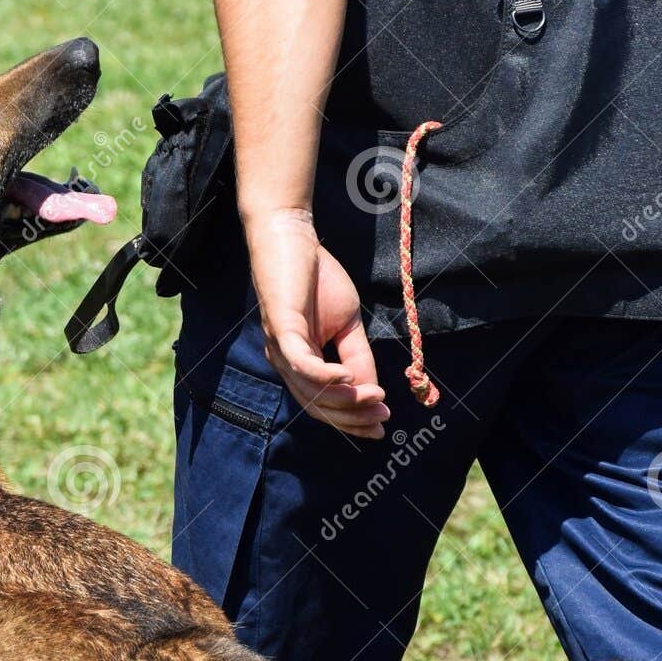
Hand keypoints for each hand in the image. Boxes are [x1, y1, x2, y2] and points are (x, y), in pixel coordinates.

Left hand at [244, 208, 388, 438]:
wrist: (292, 236)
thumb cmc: (317, 278)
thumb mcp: (347, 324)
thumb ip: (357, 357)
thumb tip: (371, 391)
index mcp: (298, 363)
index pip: (323, 404)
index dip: (351, 419)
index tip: (381, 423)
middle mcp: (284, 361)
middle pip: (316, 406)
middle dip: (351, 417)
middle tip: (381, 418)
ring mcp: (280, 346)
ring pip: (310, 391)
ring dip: (346, 400)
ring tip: (375, 398)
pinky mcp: (280, 327)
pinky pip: (301, 364)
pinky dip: (325, 378)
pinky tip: (348, 380)